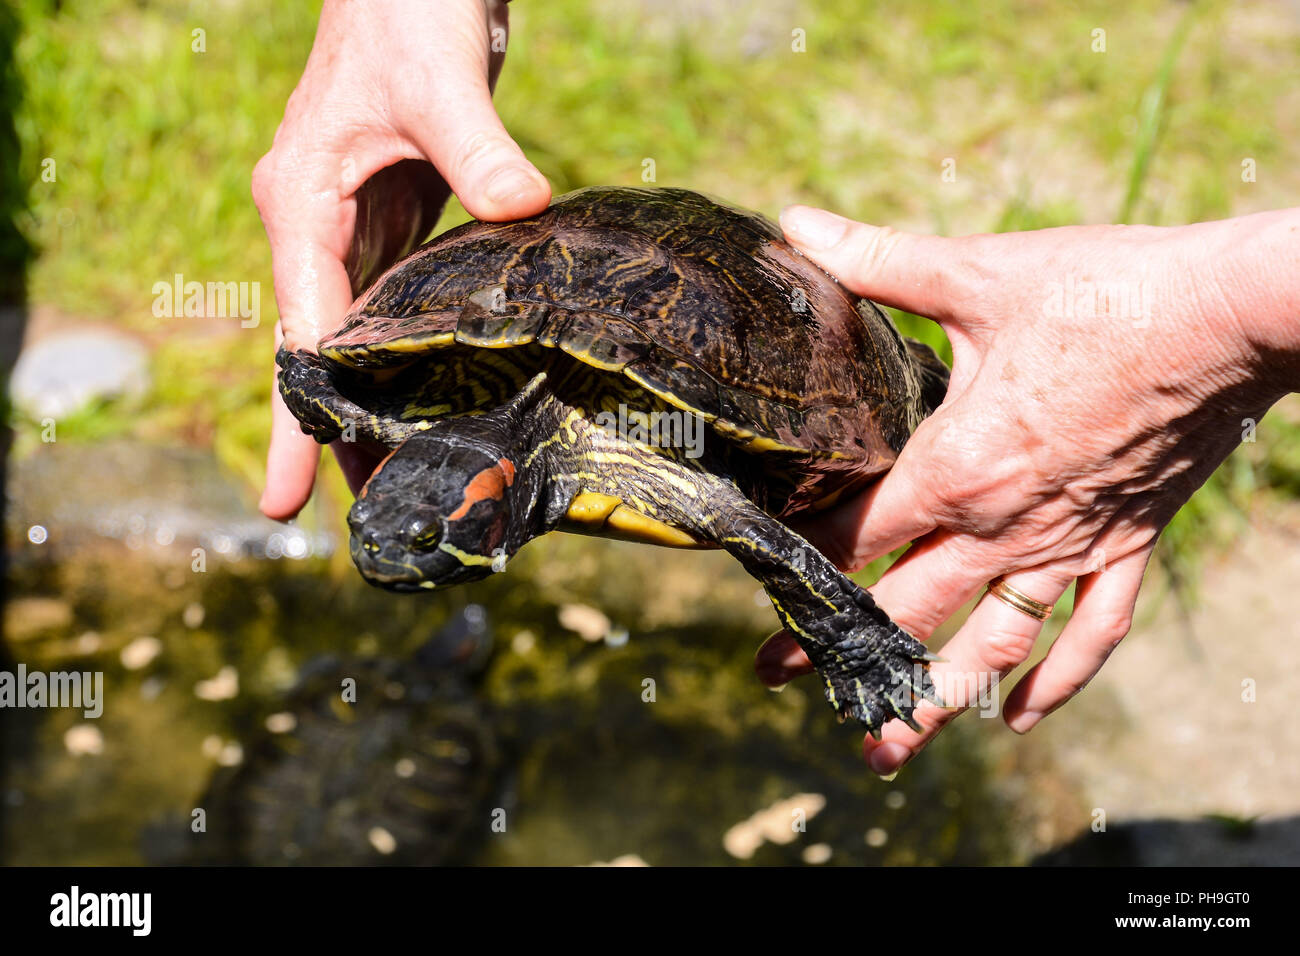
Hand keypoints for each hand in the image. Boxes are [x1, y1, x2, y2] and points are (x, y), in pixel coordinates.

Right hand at [253, 0, 549, 518]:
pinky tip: (441, 399)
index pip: (301, 328)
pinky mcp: (397, 219)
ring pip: (361, 337)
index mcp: (302, 202)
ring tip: (407, 482)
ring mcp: (355, 226)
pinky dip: (413, 357)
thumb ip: (476, 148)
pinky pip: (398, 304)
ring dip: (378, 405)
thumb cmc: (407, 9)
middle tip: (368, 518)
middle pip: (322, 351)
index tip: (292, 496)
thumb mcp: (439, 80)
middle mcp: (318, 225)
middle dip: (337, 433)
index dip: (302, 415)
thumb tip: (522, 208)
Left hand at [756, 204, 1299, 774]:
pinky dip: (1058, 681)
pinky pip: (1092, 633)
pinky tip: (1020, 718)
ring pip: (992, 645)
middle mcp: (1007, 525)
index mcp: (960, 465)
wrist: (1231, 314)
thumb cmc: (1105, 291)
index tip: (756, 583)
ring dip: (934, 699)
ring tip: (884, 746)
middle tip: (775, 677)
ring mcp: (1070, 544)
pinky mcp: (1126, 544)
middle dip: (835, 645)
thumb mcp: (979, 274)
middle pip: (904, 606)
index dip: (798, 556)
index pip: (856, 530)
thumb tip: (793, 224)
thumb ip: (877, 261)